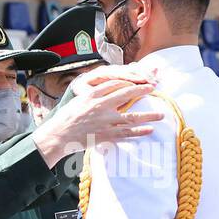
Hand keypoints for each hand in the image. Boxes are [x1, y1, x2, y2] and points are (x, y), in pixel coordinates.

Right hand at [32, 66, 162, 166]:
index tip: (137, 82)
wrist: (57, 136)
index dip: (128, 82)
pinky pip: (126, 133)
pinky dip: (139, 132)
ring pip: (131, 117)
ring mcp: (104, 122)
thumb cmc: (65, 119)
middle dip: (142, 91)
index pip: (114, 84)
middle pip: (126, 95)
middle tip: (153, 89)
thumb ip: (93, 96)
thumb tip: (107, 91)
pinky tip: (150, 130)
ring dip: (148, 115)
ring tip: (161, 115)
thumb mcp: (77, 101)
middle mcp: (100, 106)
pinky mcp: (105, 135)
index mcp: (92, 95)